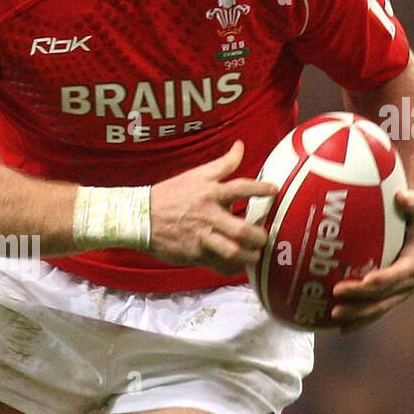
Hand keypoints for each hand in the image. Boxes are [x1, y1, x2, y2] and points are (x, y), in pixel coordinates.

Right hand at [148, 140, 276, 271]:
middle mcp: (208, 215)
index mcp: (209, 193)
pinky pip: (219, 265)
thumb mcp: (195, 175)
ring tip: (254, 255)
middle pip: (242, 229)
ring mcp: (201, 236)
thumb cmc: (169, 195)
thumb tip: (240, 145)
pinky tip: (237, 264)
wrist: (139, 217)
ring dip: (249, 255)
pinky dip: (232, 267)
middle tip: (263, 237)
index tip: (274, 191)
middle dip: (258, 236)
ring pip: (233, 252)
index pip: (241, 188)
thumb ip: (222, 164)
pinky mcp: (194, 254)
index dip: (261, 189)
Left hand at [329, 187, 413, 331]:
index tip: (366, 281)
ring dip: (358, 314)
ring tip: (333, 316)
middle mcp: (411, 280)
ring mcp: (402, 290)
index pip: (400, 272)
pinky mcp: (394, 294)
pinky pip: (377, 308)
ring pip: (380, 306)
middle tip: (336, 295)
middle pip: (385, 294)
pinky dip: (359, 318)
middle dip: (362, 299)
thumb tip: (403, 196)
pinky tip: (338, 326)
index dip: (385, 278)